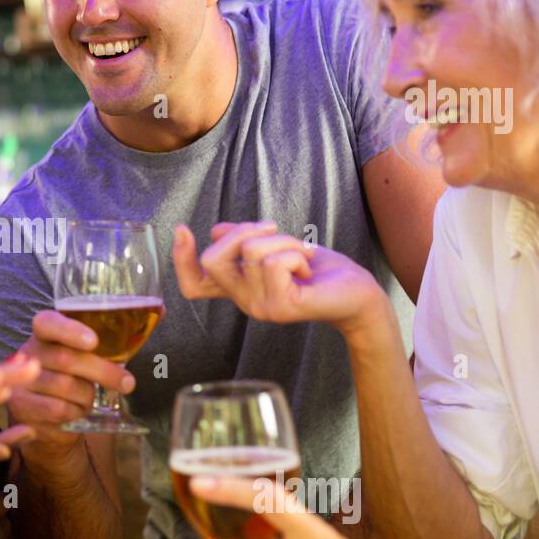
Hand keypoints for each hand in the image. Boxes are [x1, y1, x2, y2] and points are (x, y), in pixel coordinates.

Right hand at [5, 310, 135, 453]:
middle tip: (128, 383)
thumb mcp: (94, 354)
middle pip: (67, 359)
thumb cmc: (77, 377)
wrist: (48, 418)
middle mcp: (28, 352)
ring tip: (90, 397)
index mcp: (45, 332)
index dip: (70, 330)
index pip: (48, 322)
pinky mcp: (21, 406)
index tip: (94, 341)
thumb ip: (122, 332)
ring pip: (65, 387)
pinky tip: (76, 410)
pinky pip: (58, 409)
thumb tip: (161, 310)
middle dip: (103, 372)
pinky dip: (76, 412)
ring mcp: (21, 379)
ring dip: (88, 396)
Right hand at [172, 222, 384, 332]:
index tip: (181, 230)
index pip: (194, 284)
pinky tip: (307, 267)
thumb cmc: (319, 271)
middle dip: (243, 230)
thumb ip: (244, 244)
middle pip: (214, 258)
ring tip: (302, 254)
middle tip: (274, 230)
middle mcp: (244, 302)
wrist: (357, 294)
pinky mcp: (280, 306)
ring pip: (251, 251)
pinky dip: (295, 252)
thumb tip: (216, 230)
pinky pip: (273, 262)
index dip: (180, 259)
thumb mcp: (277, 248)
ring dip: (284, 240)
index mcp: (239, 288)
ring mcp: (260, 308)